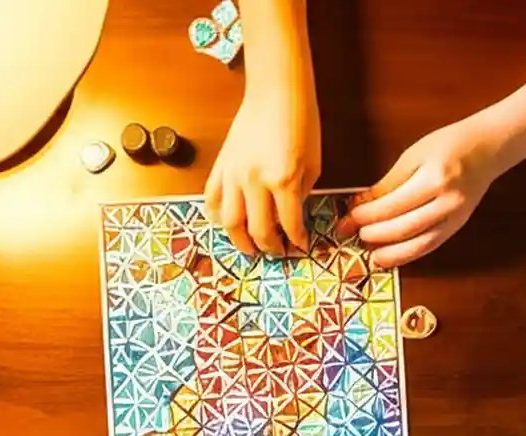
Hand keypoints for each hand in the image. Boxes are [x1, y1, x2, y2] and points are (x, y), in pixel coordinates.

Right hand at [204, 81, 320, 256]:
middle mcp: (255, 182)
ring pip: (229, 221)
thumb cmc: (301, 122)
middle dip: (269, 247)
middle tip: (276, 253)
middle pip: (257, 230)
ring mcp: (233, 174)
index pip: (289, 224)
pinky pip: (212, 198)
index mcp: (283, 180)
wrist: (276, 91)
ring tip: (249, 247)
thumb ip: (302, 193)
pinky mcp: (221, 166)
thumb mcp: (314, 162)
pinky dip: (217, 216)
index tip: (300, 246)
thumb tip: (292, 215)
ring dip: (240, 240)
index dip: (297, 240)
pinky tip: (226, 223)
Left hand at [338, 117, 503, 268]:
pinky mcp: (457, 227)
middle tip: (353, 233)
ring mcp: (455, 218)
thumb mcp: (413, 156)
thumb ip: (388, 184)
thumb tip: (360, 205)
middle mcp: (447, 202)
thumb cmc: (449, 145)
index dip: (366, 215)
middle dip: (373, 234)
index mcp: (434, 179)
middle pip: (403, 228)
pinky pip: (430, 247)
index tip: (349, 217)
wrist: (487, 148)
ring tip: (370, 254)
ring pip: (418, 245)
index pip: (392, 205)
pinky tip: (391, 256)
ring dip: (390, 253)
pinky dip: (408, 255)